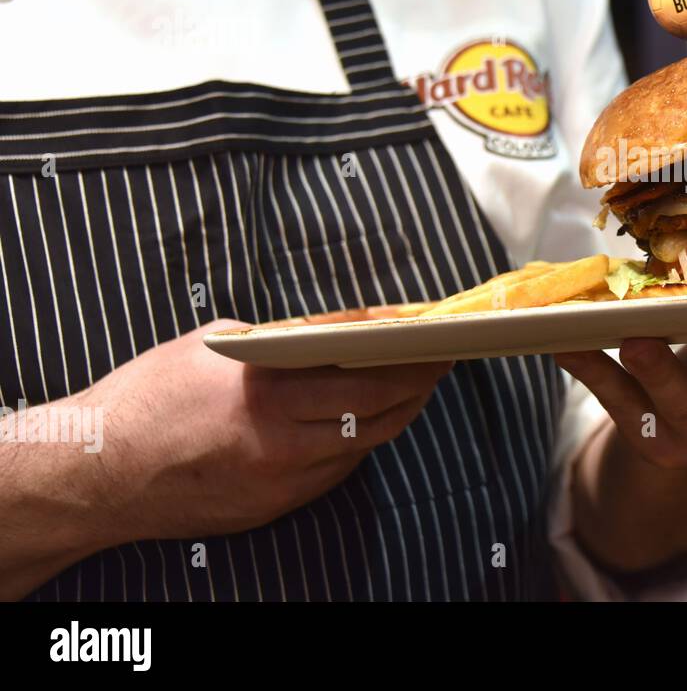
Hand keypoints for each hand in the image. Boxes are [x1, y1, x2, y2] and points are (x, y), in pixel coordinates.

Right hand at [77, 319, 453, 543]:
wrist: (96, 473)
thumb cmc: (148, 397)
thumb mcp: (216, 347)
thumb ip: (282, 342)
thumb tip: (341, 332)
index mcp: (267, 387)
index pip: (364, 368)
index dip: (408, 353)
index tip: (436, 336)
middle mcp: (281, 437)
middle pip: (378, 410)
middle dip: (418, 383)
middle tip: (439, 361)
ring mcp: (280, 479)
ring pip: (364, 443)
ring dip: (395, 413)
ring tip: (414, 386)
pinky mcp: (275, 506)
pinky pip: (335, 471)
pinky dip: (356, 442)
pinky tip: (366, 420)